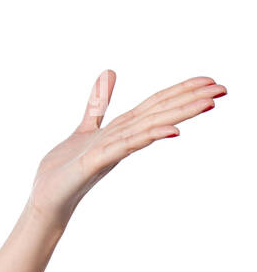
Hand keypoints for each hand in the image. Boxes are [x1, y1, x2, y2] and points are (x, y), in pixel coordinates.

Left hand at [27, 70, 226, 229]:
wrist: (46, 199)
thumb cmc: (64, 169)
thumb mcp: (85, 128)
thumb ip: (100, 103)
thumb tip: (109, 72)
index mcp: (120, 131)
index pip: (155, 106)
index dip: (180, 91)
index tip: (210, 80)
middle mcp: (121, 140)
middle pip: (159, 115)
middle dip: (189, 101)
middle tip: (224, 89)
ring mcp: (110, 152)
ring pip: (149, 128)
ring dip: (178, 115)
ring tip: (207, 103)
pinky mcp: (94, 164)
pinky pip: (123, 147)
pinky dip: (145, 137)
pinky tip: (169, 131)